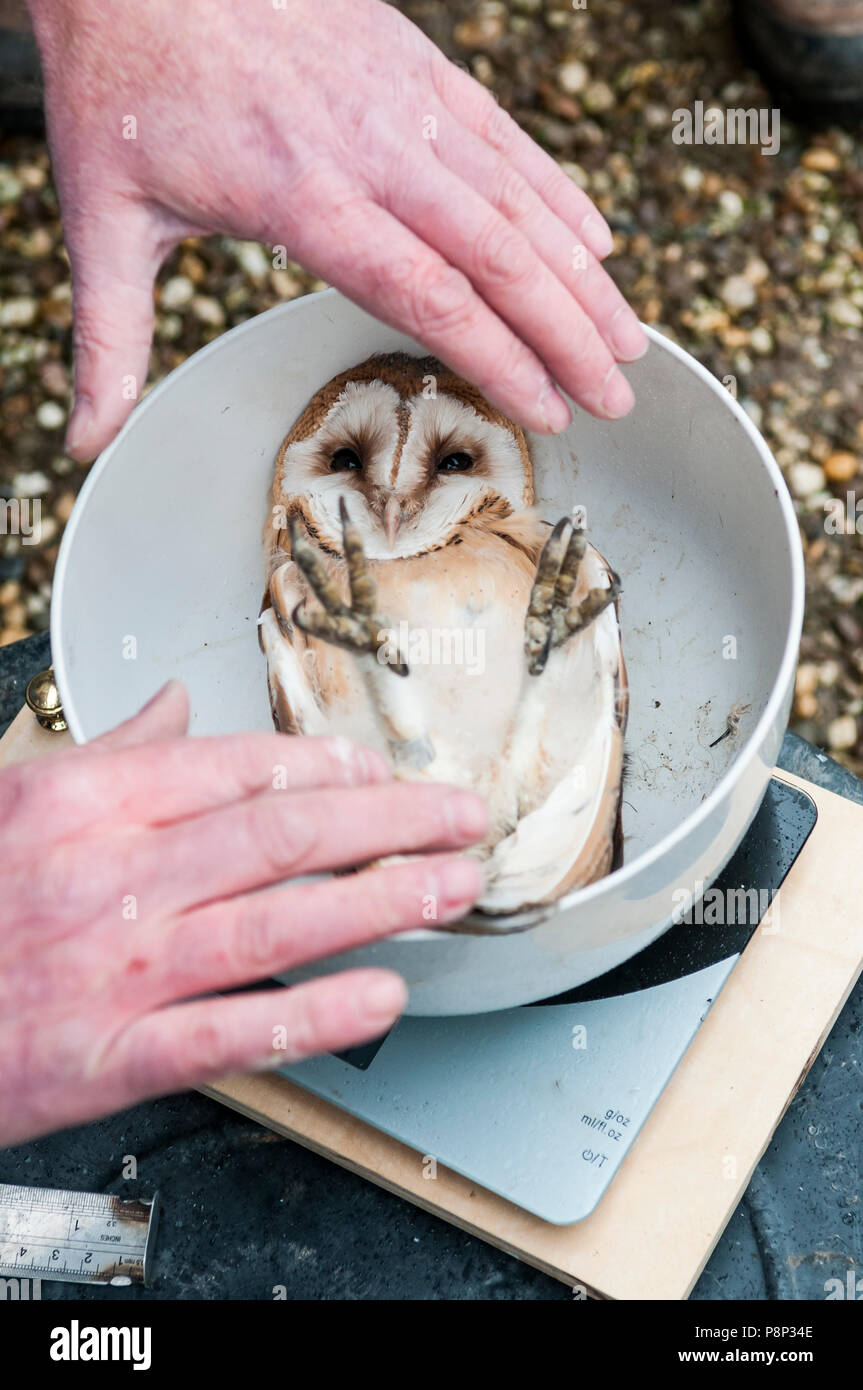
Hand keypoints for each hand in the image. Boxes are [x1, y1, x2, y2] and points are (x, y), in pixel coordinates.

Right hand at [0, 682, 485, 1146]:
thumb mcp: (16, 796)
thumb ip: (109, 753)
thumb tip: (174, 703)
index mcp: (89, 802)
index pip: (239, 768)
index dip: (330, 767)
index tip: (385, 771)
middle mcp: (113, 876)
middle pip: (283, 834)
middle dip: (390, 821)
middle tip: (460, 817)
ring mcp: (117, 967)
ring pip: (277, 920)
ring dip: (383, 900)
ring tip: (452, 886)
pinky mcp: (108, 1056)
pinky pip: (232, 1030)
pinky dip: (315, 1014)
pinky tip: (381, 995)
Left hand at [28, 0, 646, 460]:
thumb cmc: (119, 83)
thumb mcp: (101, 218)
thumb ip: (108, 338)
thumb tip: (85, 440)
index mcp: (304, 196)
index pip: (429, 294)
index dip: (501, 359)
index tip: (550, 411)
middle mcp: (372, 149)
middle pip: (498, 255)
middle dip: (569, 334)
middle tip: (620, 398)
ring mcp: (402, 102)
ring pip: (519, 198)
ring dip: (583, 274)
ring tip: (632, 338)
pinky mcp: (414, 65)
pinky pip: (505, 138)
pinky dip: (557, 192)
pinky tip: (594, 240)